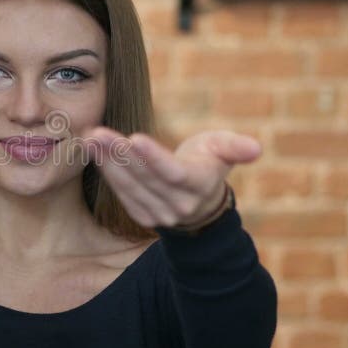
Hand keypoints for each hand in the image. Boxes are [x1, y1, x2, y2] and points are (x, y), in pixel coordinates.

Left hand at [83, 128, 261, 229]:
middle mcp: (178, 203)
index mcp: (198, 185)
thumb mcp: (224, 149)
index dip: (153, 157)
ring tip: (91, 138)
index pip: (172, 172)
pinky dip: (106, 171)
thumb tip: (256, 148)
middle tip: (98, 133)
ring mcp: (158, 212)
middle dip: (120, 154)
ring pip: (129, 185)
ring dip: (108, 161)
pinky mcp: (141, 214)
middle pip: (145, 178)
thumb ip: (236, 147)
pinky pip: (121, 192)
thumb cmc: (208, 162)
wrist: (199, 202)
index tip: (134, 137)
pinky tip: (93, 151)